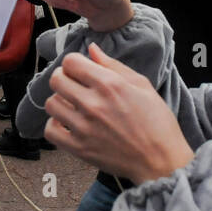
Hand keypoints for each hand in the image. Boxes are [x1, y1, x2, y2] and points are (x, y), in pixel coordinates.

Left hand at [44, 43, 194, 181]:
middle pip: (56, 80)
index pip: (70, 62)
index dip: (74, 63)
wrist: (161, 161)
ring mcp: (84, 127)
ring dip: (59, 101)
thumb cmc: (157, 122)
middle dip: (64, 78)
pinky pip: (50, 130)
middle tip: (73, 85)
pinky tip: (68, 124)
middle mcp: (93, 104)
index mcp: (109, 84)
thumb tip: (92, 49)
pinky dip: (56, 125)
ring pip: (51, 104)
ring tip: (72, 106)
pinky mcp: (79, 149)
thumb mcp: (142, 85)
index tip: (80, 71)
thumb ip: (113, 65)